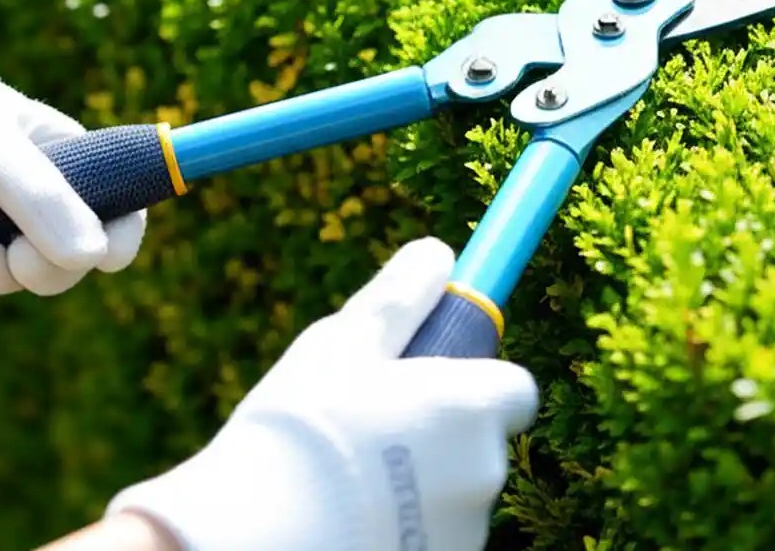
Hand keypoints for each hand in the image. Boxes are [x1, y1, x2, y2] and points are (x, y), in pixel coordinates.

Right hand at [106, 237, 538, 550]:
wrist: (258, 536)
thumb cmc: (303, 428)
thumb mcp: (344, 343)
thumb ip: (401, 296)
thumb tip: (437, 252)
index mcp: (474, 406)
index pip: (516, 389)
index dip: (478, 381)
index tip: (434, 379)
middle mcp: (486, 470)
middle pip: (481, 443)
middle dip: (441, 434)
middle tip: (372, 428)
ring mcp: (466, 531)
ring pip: (453, 495)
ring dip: (420, 486)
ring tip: (348, 481)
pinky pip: (430, 537)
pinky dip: (402, 528)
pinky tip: (349, 521)